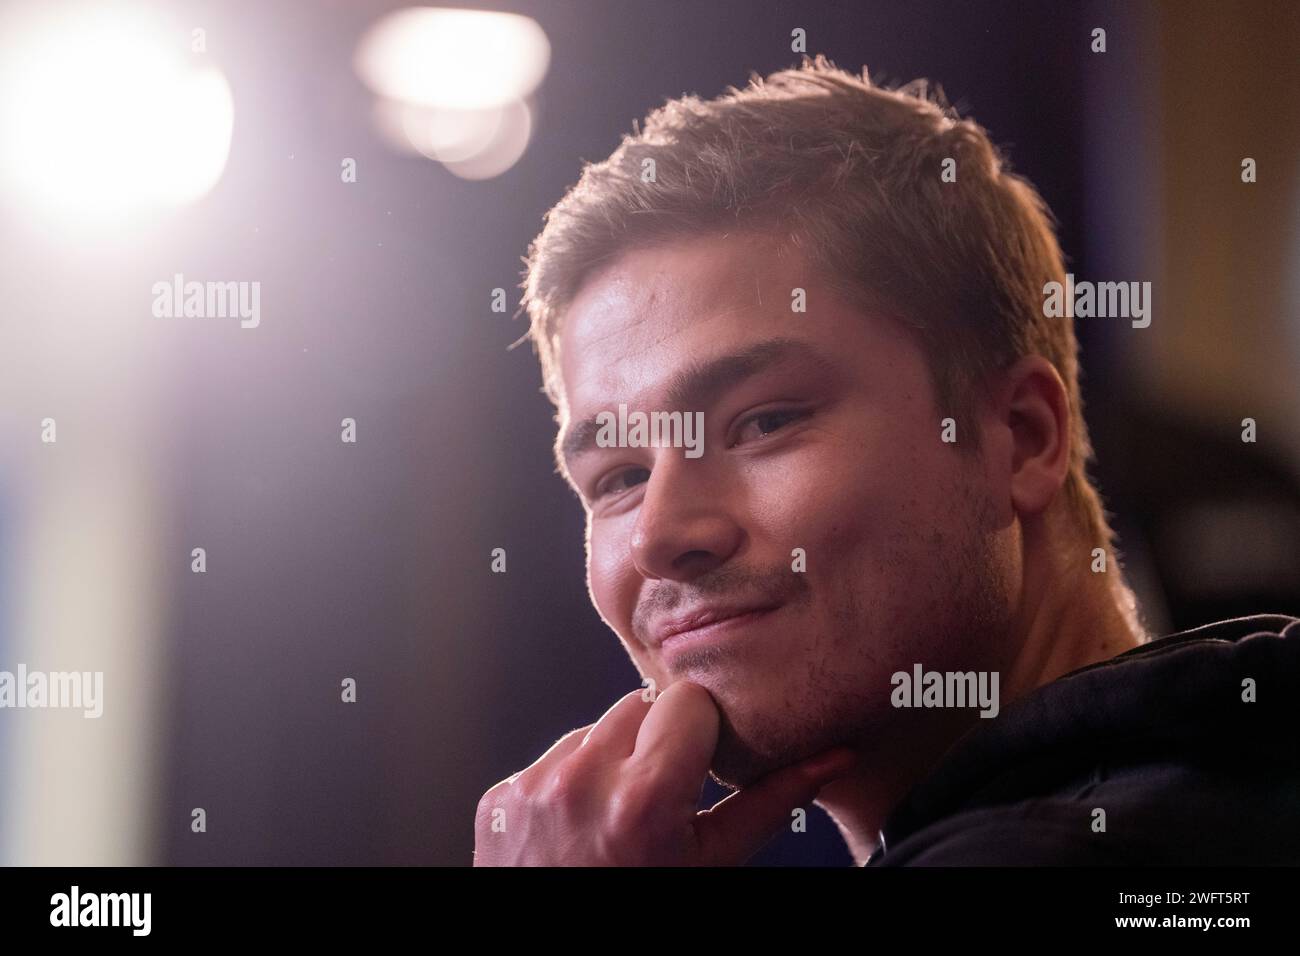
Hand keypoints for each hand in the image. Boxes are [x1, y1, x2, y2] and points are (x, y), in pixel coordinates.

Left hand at [473, 680, 857, 864]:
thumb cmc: (642, 924)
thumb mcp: (712, 867)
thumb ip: (770, 804)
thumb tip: (832, 759)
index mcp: (643, 800)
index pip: (687, 699)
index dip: (702, 731)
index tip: (701, 764)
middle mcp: (582, 783)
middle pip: (640, 703)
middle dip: (659, 738)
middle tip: (665, 794)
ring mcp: (534, 786)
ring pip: (594, 726)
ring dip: (614, 759)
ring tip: (621, 817)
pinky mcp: (502, 794)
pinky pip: (552, 757)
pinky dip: (571, 782)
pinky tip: (581, 827)